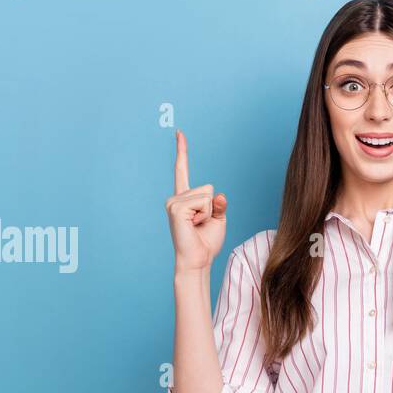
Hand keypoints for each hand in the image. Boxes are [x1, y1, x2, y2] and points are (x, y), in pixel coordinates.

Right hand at [166, 129, 227, 271]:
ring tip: (197, 225)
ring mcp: (174, 202)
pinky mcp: (176, 208)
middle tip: (202, 224)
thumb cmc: (207, 242)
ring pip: (207, 194)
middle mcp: (176, 197)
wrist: (198, 259)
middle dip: (213, 207)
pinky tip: (194, 225)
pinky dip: (205, 215)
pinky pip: (203, 202)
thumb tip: (218, 195)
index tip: (180, 133)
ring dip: (209, 212)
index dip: (182, 151)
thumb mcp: (219, 218)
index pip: (183, 170)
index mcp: (185, 198)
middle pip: (208, 187)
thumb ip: (219, 203)